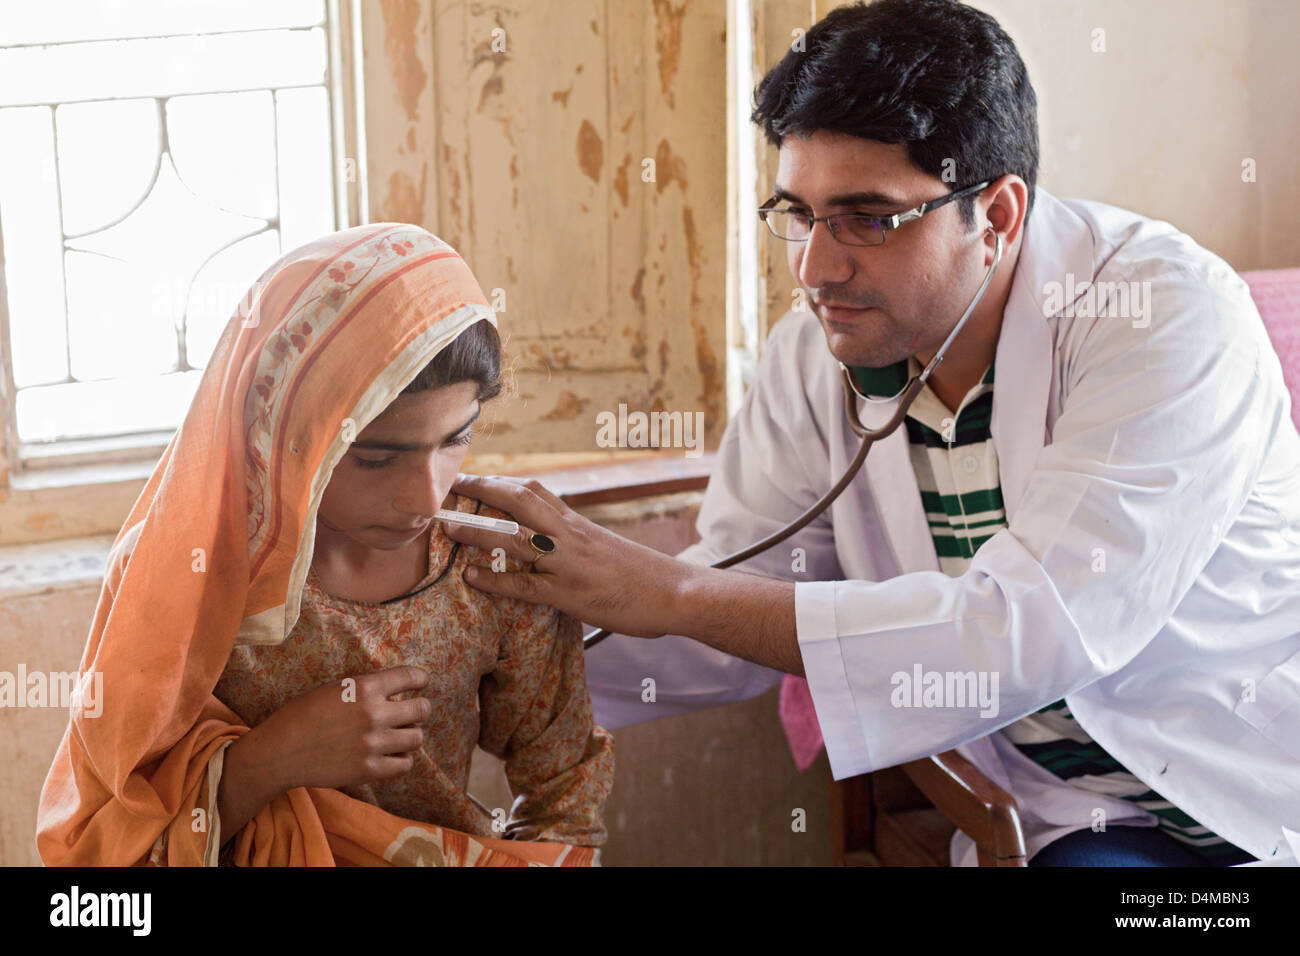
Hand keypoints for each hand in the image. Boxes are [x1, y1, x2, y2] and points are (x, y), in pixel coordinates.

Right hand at [259, 666, 430, 791]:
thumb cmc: (302, 715)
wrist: (279, 752)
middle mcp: (373, 714)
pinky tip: (391, 755)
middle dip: (419, 708)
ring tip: (399, 735)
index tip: (422, 683)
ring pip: (417, 738)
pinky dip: (402, 759)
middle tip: (411, 712)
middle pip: (421, 709)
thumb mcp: (333, 689)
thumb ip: (364, 688)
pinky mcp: (369, 770)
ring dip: (410, 735)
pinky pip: (405, 764)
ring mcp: (373, 744)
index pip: (410, 677)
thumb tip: (393, 690)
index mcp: (364, 688)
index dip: (420, 679)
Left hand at [446, 473, 689, 638]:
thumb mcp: (606, 548)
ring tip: (448, 526)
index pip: (534, 491)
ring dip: (479, 530)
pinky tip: (472, 578)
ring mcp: (569, 564)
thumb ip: (577, 542)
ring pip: (517, 538)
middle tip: (449, 487)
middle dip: (481, 491)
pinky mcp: (570, 594)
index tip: (473, 477)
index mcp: (578, 524)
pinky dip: (496, 580)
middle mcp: (571, 536)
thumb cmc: (644, 575)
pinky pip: (526, 585)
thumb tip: (553, 543)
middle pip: (519, 501)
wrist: (677, 592)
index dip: (500, 482)